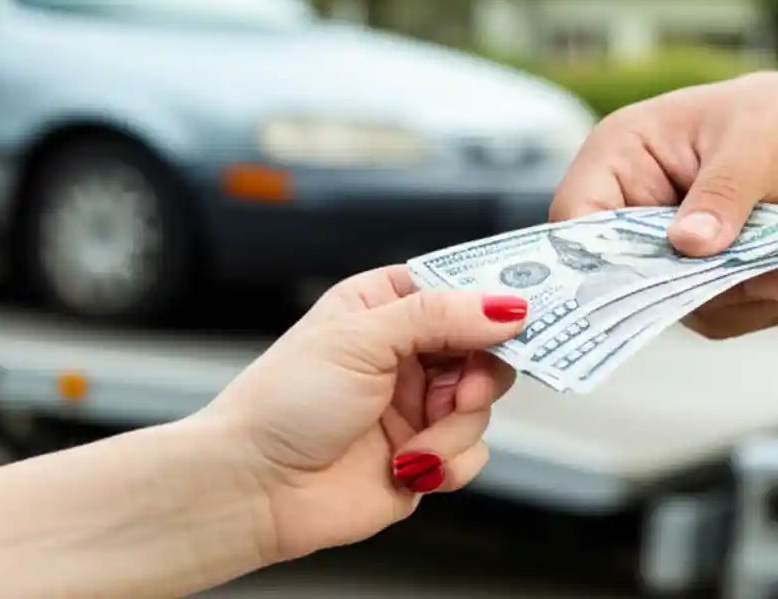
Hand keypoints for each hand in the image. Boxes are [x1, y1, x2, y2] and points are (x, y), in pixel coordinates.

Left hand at [200, 266, 525, 562]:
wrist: (255, 488)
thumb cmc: (285, 402)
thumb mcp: (362, 338)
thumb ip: (441, 315)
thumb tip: (507, 306)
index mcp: (387, 308)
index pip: (462, 289)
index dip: (494, 303)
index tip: (521, 318)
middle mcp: (409, 353)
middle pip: (488, 348)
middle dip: (481, 374)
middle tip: (465, 391)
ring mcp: (419, 405)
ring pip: (485, 404)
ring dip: (455, 428)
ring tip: (415, 444)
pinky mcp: (426, 454)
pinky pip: (474, 453)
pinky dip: (449, 462)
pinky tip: (410, 466)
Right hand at [552, 71, 777, 338]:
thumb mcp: (757, 139)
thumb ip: (723, 191)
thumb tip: (688, 245)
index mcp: (619, 158)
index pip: (578, 220)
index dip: (596, 260)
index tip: (653, 283)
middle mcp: (632, 214)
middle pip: (637, 280)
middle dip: (717, 287)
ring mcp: (667, 258)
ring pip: (694, 308)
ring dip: (764, 296)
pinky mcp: (705, 286)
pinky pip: (735, 313)